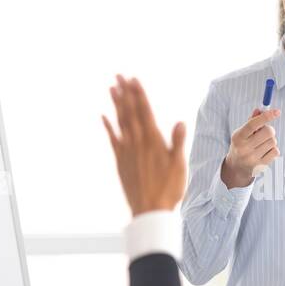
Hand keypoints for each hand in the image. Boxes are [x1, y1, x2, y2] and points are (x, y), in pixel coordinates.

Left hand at [102, 75, 187, 215]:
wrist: (149, 210)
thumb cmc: (169, 189)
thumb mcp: (179, 165)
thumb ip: (177, 143)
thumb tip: (180, 122)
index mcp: (153, 141)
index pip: (145, 111)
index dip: (139, 94)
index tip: (133, 79)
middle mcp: (138, 142)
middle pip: (130, 112)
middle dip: (125, 93)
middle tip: (119, 75)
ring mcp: (127, 151)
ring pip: (120, 122)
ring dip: (116, 104)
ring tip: (112, 88)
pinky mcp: (120, 161)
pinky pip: (113, 139)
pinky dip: (108, 126)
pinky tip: (104, 116)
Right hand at [220, 107, 281, 188]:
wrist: (236, 167)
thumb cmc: (241, 144)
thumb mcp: (242, 133)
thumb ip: (251, 121)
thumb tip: (260, 109)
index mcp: (238, 137)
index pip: (253, 124)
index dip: (266, 116)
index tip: (277, 111)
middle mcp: (244, 148)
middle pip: (268, 132)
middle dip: (269, 129)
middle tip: (265, 132)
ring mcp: (252, 158)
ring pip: (273, 141)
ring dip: (271, 140)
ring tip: (262, 144)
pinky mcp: (261, 165)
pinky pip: (276, 151)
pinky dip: (273, 149)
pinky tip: (265, 152)